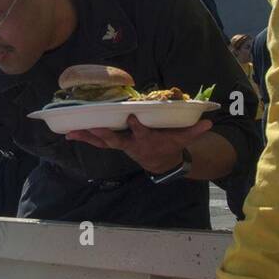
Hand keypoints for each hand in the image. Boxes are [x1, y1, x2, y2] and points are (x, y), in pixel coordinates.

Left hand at [66, 117, 210, 173]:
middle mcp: (131, 144)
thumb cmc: (170, 145)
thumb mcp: (182, 139)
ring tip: (72, 132)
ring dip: (87, 137)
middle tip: (93, 127)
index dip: (137, 127)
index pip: (142, 133)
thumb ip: (194, 130)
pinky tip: (69, 135)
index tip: (132, 117)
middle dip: (106, 134)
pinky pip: (96, 141)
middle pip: (116, 140)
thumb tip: (209, 122)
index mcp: (147, 140)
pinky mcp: (113, 144)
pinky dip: (83, 138)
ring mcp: (120, 145)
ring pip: (102, 142)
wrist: (160, 161)